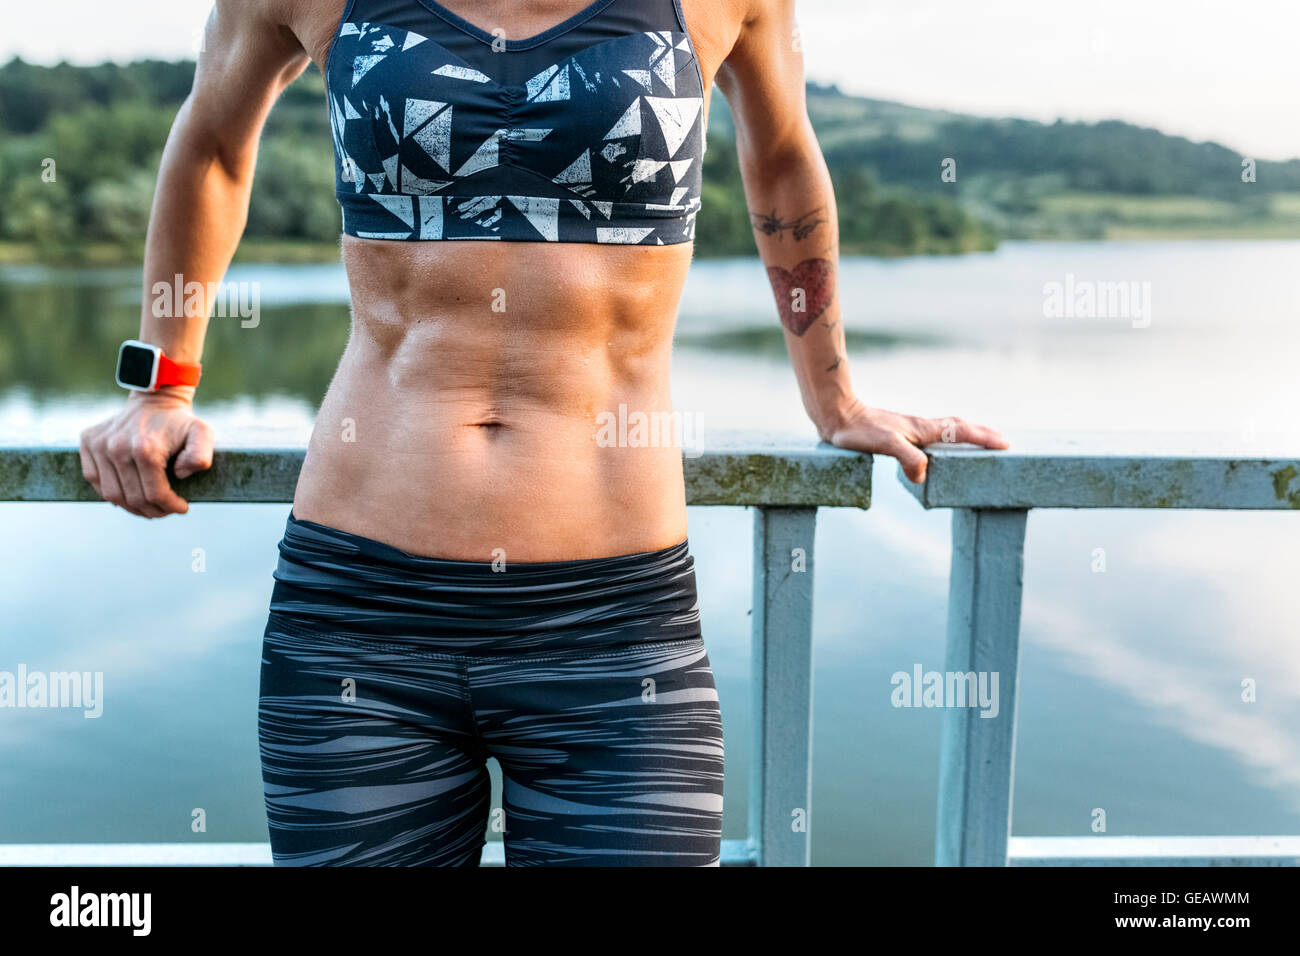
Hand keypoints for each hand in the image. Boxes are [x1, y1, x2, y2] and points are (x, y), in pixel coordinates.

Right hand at [79, 389, 214, 516]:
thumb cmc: (181, 422)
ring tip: (149, 506)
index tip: (183, 508)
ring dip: (132, 507)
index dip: (170, 506)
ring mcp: (99, 444)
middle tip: (166, 510)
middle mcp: (117, 447)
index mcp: (145, 448)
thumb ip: (201, 455)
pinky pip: (95, 480)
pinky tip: (129, 493)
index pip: (154, 494)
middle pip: (133, 498)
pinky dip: (111, 492)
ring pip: (112, 494)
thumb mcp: (203, 434)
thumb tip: (179, 474)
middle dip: (153, 510)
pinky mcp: (88, 442)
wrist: (155, 399)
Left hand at [823, 400, 1008, 482]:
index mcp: (922, 429)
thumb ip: (907, 457)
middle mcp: (920, 427)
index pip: (960, 432)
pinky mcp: (899, 432)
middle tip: (1003, 442)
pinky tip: (940, 445)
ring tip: (981, 441)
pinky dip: (947, 437)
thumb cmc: (858, 432)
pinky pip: (933, 433)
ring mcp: (910, 428)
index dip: (983, 438)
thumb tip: (923, 475)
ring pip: (947, 428)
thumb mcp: (884, 445)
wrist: (837, 416)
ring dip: (967, 433)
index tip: (1005, 444)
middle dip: (982, 434)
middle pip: (959, 427)